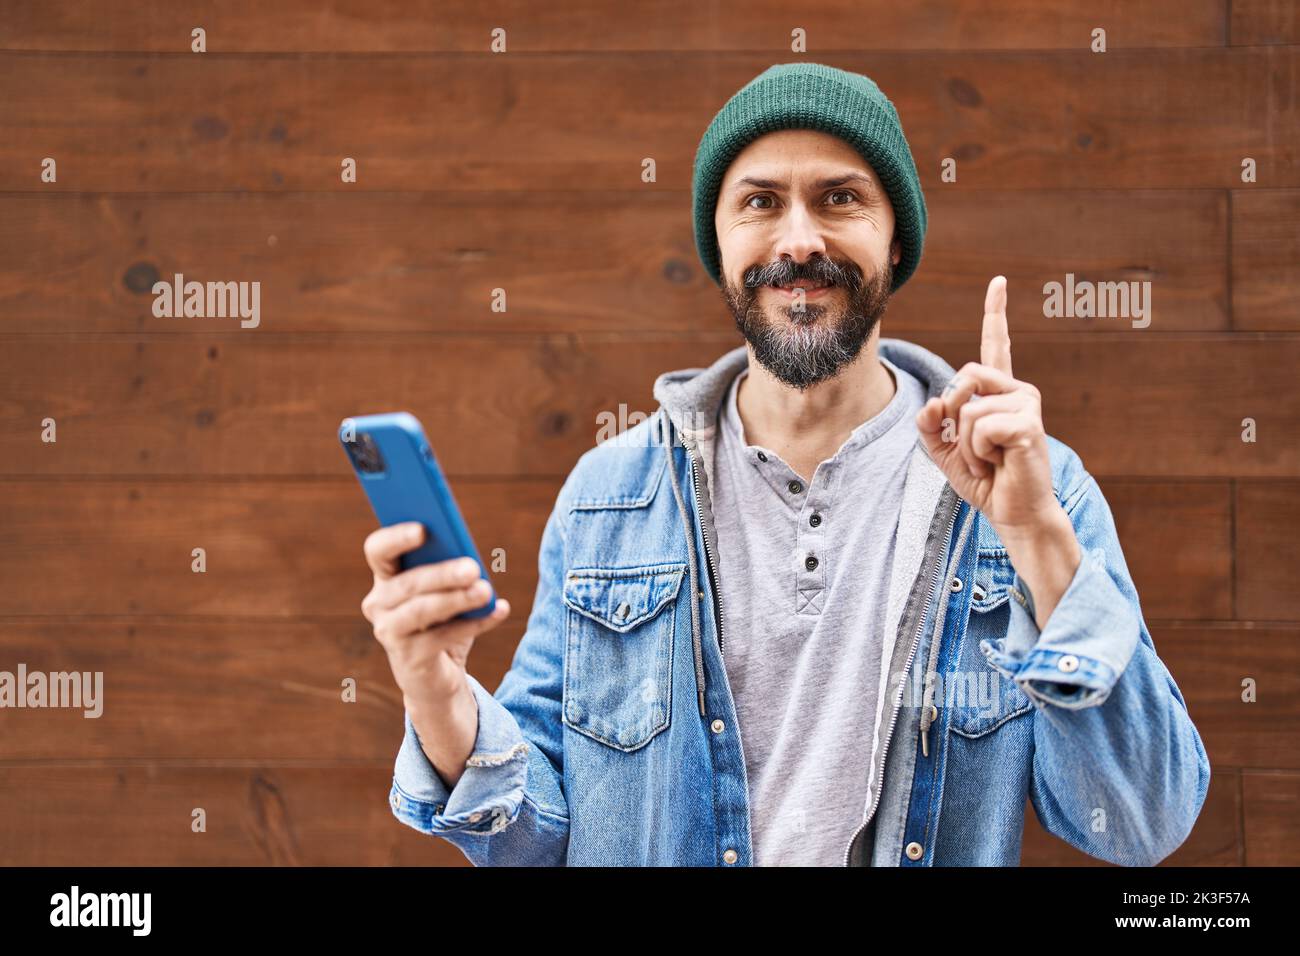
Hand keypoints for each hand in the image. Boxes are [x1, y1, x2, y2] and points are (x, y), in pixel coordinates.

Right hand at [361, 522, 510, 707]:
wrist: (436, 677)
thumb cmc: (442, 622)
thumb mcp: (446, 592)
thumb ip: (451, 570)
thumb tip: (471, 562)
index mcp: (385, 577)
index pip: (378, 550)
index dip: (396, 538)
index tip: (423, 528)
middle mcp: (378, 604)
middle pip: (407, 583)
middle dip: (441, 573)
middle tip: (472, 568)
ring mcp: (389, 632)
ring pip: (421, 611)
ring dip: (456, 599)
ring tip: (485, 591)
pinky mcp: (408, 660)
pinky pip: (442, 638)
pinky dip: (474, 624)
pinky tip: (498, 611)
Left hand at [915, 276, 1080, 625]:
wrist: (1014, 513)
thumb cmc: (986, 481)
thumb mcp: (944, 452)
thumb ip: (930, 425)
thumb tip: (933, 404)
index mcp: (999, 393)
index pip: (996, 345)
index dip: (996, 313)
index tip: (999, 282)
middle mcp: (1018, 391)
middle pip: (965, 375)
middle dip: (953, 413)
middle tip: (972, 446)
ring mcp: (1027, 405)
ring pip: (968, 408)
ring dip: (966, 444)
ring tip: (989, 460)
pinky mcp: (1029, 424)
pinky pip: (979, 426)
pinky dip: (977, 451)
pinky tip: (998, 463)